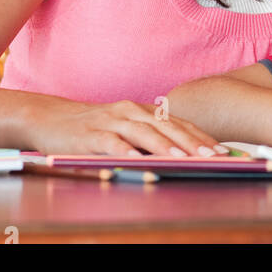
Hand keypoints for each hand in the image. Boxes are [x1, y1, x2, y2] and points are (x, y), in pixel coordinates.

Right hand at [23, 98, 228, 156]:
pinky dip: (127, 151)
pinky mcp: (91, 134)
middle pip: (168, 126)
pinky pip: (113, 143)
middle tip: (212, 156)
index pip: (179, 123)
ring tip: (184, 157)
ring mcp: (112, 121)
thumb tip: (183, 155)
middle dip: (192, 142)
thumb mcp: (125, 127)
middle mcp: (132, 112)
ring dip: (166, 146)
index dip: (201, 136)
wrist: (50, 117)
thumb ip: (150, 138)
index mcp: (144, 111)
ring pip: (145, 133)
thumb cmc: (94, 127)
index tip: (222, 150)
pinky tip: (140, 160)